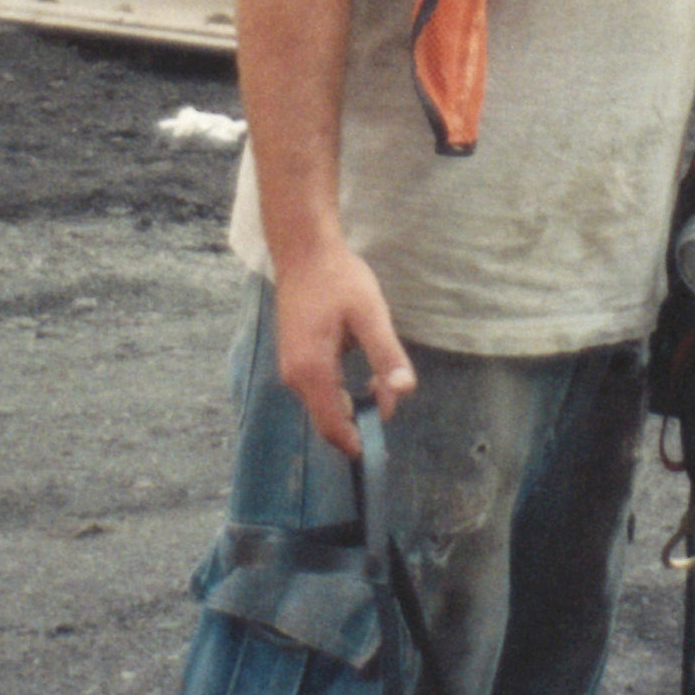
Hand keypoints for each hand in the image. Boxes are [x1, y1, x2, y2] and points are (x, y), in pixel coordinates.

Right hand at [272, 230, 414, 457]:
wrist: (303, 249)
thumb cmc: (337, 278)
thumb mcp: (370, 314)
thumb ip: (386, 355)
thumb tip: (404, 391)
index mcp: (312, 370)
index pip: (332, 426)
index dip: (357, 441)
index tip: (383, 445)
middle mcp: (294, 376)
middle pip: (328, 418)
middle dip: (359, 418)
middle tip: (390, 395)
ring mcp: (290, 367)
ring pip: (324, 402)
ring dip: (351, 401)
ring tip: (380, 377)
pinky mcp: (293, 357)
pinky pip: (318, 387)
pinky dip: (340, 387)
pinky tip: (360, 362)